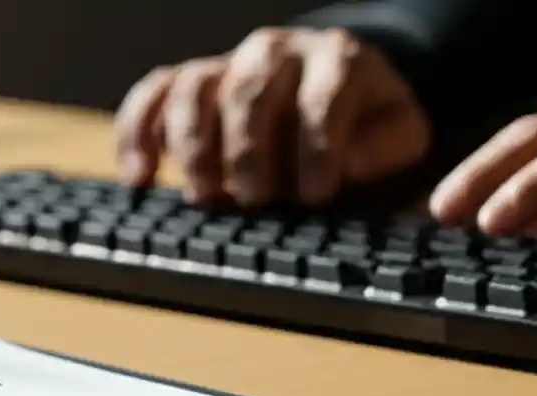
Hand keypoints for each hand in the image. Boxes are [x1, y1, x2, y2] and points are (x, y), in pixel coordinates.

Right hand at [114, 27, 429, 206]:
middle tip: (255, 202)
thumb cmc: (364, 125)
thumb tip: (350, 162)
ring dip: (192, 147)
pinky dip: (138, 134)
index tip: (314, 197)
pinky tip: (140, 178)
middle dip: (248, 153)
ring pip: (194, 89)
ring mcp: (226, 64)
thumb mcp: (398, 135)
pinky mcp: (188, 82)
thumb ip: (387, 147)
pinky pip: (152, 94)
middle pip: (248, 93)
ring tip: (203, 197)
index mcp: (336, 59)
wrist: (332, 91)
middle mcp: (275, 52)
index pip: (322, 98)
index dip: (317, 149)